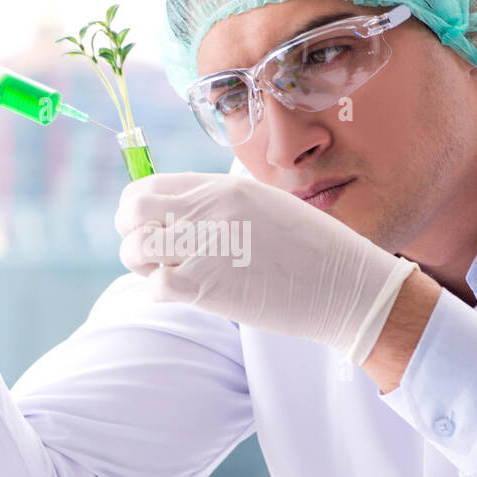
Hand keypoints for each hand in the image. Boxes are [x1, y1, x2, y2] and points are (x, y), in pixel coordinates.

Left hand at [115, 172, 417, 363]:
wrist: (344, 283)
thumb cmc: (312, 249)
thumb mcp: (267, 206)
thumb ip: (222, 205)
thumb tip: (185, 215)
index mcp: (222, 188)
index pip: (151, 185)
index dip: (139, 207)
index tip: (149, 225)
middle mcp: (208, 210)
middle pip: (133, 211)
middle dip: (131, 232)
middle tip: (151, 251)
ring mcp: (206, 246)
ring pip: (137, 248)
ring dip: (143, 264)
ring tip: (168, 272)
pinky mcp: (209, 286)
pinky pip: (156, 284)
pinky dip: (161, 290)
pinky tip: (184, 291)